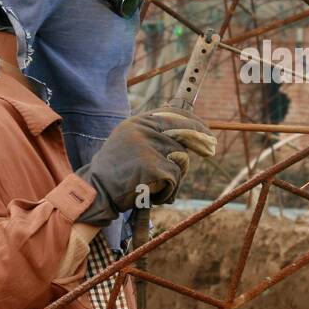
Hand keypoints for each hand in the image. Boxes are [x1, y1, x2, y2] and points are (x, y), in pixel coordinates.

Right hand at [74, 109, 214, 226]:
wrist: (96, 193)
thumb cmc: (115, 173)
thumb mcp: (129, 144)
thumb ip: (152, 135)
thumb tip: (185, 130)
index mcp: (137, 122)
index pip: (173, 114)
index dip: (194, 123)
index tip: (207, 131)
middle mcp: (143, 131)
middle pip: (183, 136)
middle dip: (200, 143)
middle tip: (211, 149)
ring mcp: (149, 148)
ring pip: (180, 160)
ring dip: (173, 177)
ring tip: (151, 183)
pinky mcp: (154, 167)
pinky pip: (174, 179)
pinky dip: (166, 191)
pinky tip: (149, 193)